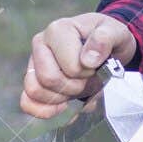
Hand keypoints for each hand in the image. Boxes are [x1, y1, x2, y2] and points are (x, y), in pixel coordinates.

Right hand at [19, 13, 137, 119]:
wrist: (104, 47)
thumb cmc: (106, 38)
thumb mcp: (115, 32)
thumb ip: (105, 39)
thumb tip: (88, 60)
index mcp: (58, 30)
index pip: (70, 66)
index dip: (87, 73)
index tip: (95, 65)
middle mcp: (41, 44)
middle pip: (49, 79)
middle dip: (74, 87)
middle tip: (88, 80)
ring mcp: (34, 63)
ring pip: (35, 91)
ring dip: (61, 98)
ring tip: (77, 89)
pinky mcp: (32, 81)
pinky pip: (27, 102)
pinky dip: (45, 110)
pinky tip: (63, 106)